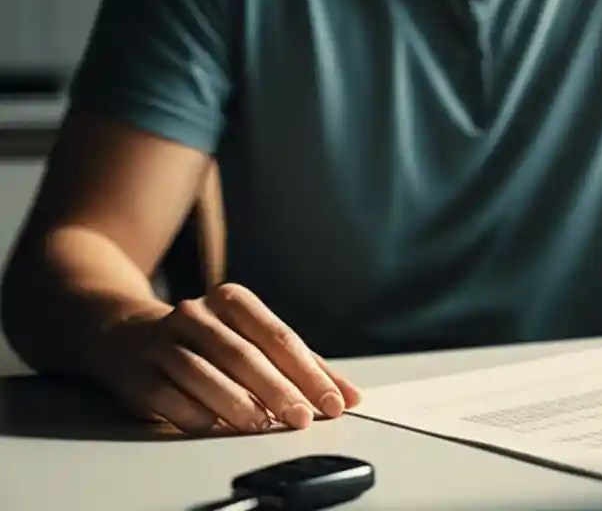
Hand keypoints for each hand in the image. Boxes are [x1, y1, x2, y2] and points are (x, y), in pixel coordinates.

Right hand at [87, 283, 361, 434]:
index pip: (279, 336)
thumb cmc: (208, 341)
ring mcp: (162, 340)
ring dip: (235, 402)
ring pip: (203, 372)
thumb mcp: (253, 339)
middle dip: (277, 389)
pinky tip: (215, 427)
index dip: (308, 371)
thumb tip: (349, 395)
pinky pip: (167, 394)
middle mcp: (196, 315)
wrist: (126, 334)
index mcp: (233, 301)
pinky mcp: (136, 371)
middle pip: (244, 355)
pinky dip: (194, 413)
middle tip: (302, 418)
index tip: (333, 402)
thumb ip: (301, 366)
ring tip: (263, 425)